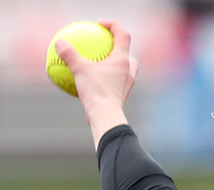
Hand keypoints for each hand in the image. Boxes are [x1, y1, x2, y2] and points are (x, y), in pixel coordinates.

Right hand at [54, 20, 138, 148]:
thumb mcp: (79, 69)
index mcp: (122, 60)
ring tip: (101, 63)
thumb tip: (59, 42)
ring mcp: (127, 84)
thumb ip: (70, 54)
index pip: (123, 35)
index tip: (100, 24)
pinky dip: (107, 78)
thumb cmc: (96, 91)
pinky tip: (93, 80)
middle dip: (119, 48)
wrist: (106, 115)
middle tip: (104, 46)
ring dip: (115, 64)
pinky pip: (116, 82)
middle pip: (128, 54)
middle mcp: (128, 70)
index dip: (114, 26)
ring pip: (126, 69)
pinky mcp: (122, 94)